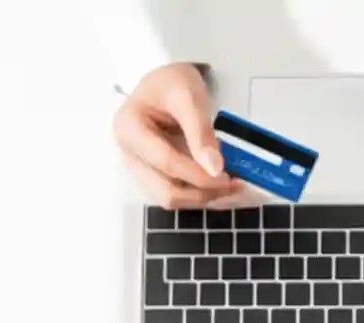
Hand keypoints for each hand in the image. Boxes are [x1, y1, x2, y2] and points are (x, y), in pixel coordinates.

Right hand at [112, 63, 240, 208]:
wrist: (164, 82)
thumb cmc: (171, 82)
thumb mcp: (188, 97)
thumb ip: (200, 132)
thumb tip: (215, 168)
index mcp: (129, 130)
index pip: (166, 163)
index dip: (199, 175)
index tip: (228, 176)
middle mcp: (129, 155)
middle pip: (166, 191)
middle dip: (202, 194)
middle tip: (233, 185)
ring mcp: (140, 168)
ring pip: (171, 199)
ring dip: (202, 199)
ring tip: (231, 187)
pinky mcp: (153, 175)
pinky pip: (176, 193)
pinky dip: (199, 194)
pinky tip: (220, 186)